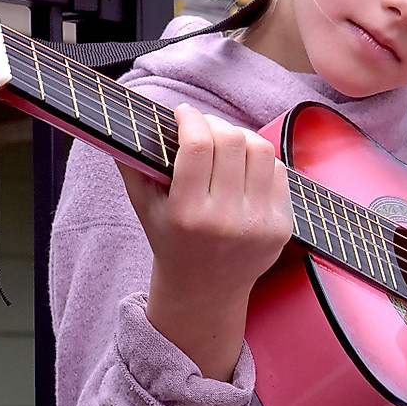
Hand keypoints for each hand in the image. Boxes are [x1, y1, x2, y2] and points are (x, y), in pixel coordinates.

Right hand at [119, 103, 292, 379]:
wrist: (205, 292)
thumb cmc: (170, 241)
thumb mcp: (144, 207)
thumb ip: (132, 163)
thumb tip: (125, 117)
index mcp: (187, 214)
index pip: (197, 145)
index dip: (190, 118)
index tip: (182, 113)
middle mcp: (225, 220)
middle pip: (231, 141)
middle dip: (214, 124)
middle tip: (202, 127)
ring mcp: (258, 225)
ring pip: (260, 150)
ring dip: (240, 137)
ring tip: (224, 143)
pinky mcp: (281, 227)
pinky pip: (278, 171)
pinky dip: (260, 160)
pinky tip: (242, 167)